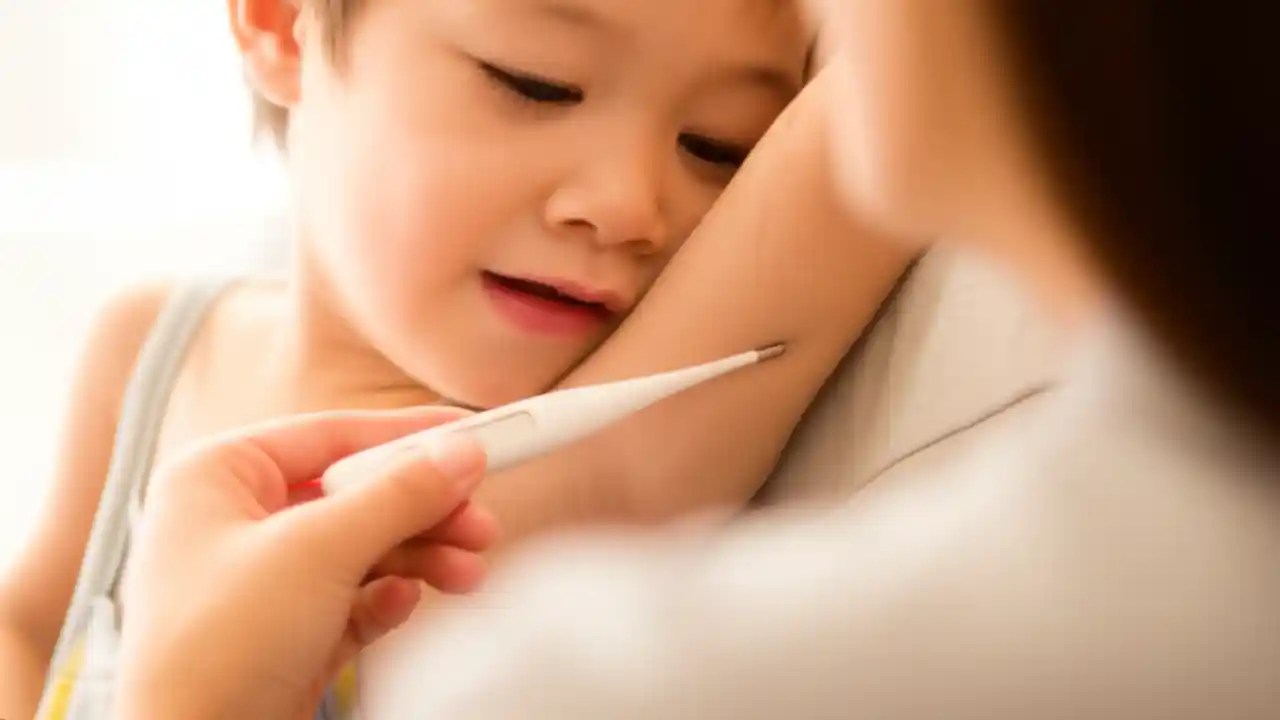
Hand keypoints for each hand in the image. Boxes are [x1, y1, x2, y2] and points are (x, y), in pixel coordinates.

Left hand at [114, 407, 498, 719]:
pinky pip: (355, 599)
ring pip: (364, 548)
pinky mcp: (286, 635)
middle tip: (479, 520)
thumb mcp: (318, 551)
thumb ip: (398, 495)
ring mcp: (261, 582)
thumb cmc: (212, 651)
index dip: (406, 435)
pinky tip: (406, 605)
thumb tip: (459, 453)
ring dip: (422, 558)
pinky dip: (388, 600)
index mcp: (217, 477)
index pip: (331, 435)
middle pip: (358, 495)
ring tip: (467, 572)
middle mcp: (235, 522)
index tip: (470, 435)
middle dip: (424, 512)